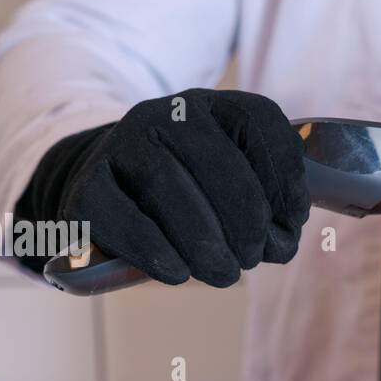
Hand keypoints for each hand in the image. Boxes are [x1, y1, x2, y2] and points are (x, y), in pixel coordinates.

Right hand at [19, 88, 310, 285]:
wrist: (108, 190)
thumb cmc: (189, 195)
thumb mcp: (232, 186)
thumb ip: (267, 207)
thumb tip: (281, 244)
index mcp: (213, 107)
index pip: (259, 121)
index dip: (286, 177)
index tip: (293, 221)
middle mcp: (165, 115)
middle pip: (218, 164)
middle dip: (247, 221)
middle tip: (253, 257)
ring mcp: (121, 146)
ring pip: (169, 191)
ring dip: (206, 244)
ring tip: (224, 273)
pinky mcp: (87, 189)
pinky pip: (125, 220)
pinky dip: (157, 252)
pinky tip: (177, 272)